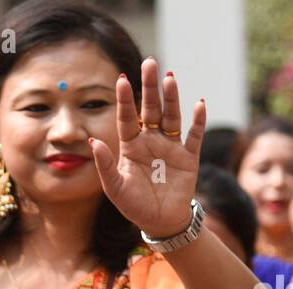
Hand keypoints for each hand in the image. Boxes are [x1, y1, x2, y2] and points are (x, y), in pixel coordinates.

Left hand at [91, 58, 205, 238]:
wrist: (159, 222)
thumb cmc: (134, 205)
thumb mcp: (115, 188)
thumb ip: (105, 165)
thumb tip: (94, 141)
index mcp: (131, 146)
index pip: (127, 117)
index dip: (125, 100)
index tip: (122, 79)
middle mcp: (151, 141)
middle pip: (151, 109)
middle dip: (150, 87)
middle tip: (149, 63)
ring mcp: (171, 146)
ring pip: (171, 116)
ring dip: (171, 98)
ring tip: (169, 78)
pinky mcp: (188, 157)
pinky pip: (194, 136)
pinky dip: (197, 121)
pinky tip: (198, 104)